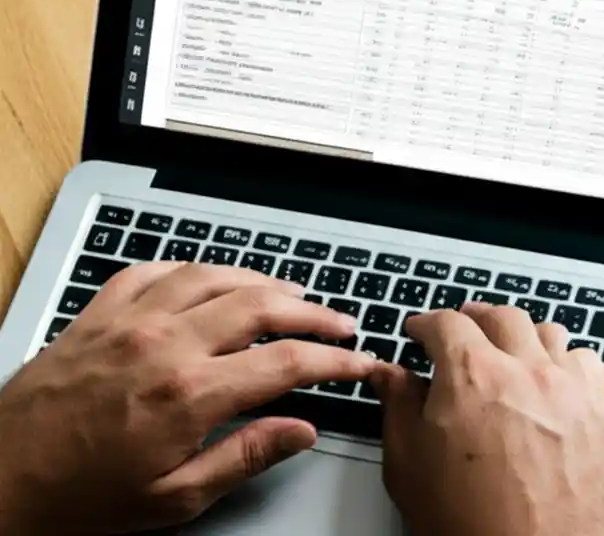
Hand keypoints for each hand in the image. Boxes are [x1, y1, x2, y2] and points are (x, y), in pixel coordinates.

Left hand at [0, 262, 377, 533]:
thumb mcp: (174, 499)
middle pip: (261, 307)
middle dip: (312, 313)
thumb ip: (245, 457)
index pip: (288, 361)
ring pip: (213, 276)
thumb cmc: (78, 500)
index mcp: (190, 394)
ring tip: (290, 296)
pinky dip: (192, 269)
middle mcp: (164, 345)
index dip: (336, 359)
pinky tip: (209, 278)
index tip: (359, 362)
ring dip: (261, 282)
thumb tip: (300, 430)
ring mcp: (128, 322)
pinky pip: (154, 271)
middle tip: (339, 324)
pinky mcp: (96, 315)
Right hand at [376, 303, 603, 535]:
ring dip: (535, 343)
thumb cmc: (468, 524)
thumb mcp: (407, 464)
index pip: (448, 323)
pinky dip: (592, 376)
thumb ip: (398, 406)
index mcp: (475, 375)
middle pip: (506, 318)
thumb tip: (390, 374)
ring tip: (522, 358)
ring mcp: (582, 393)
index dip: (429, 323)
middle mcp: (532, 372)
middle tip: (468, 330)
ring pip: (560, 341)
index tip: (423, 331)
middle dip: (481, 320)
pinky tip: (577, 389)